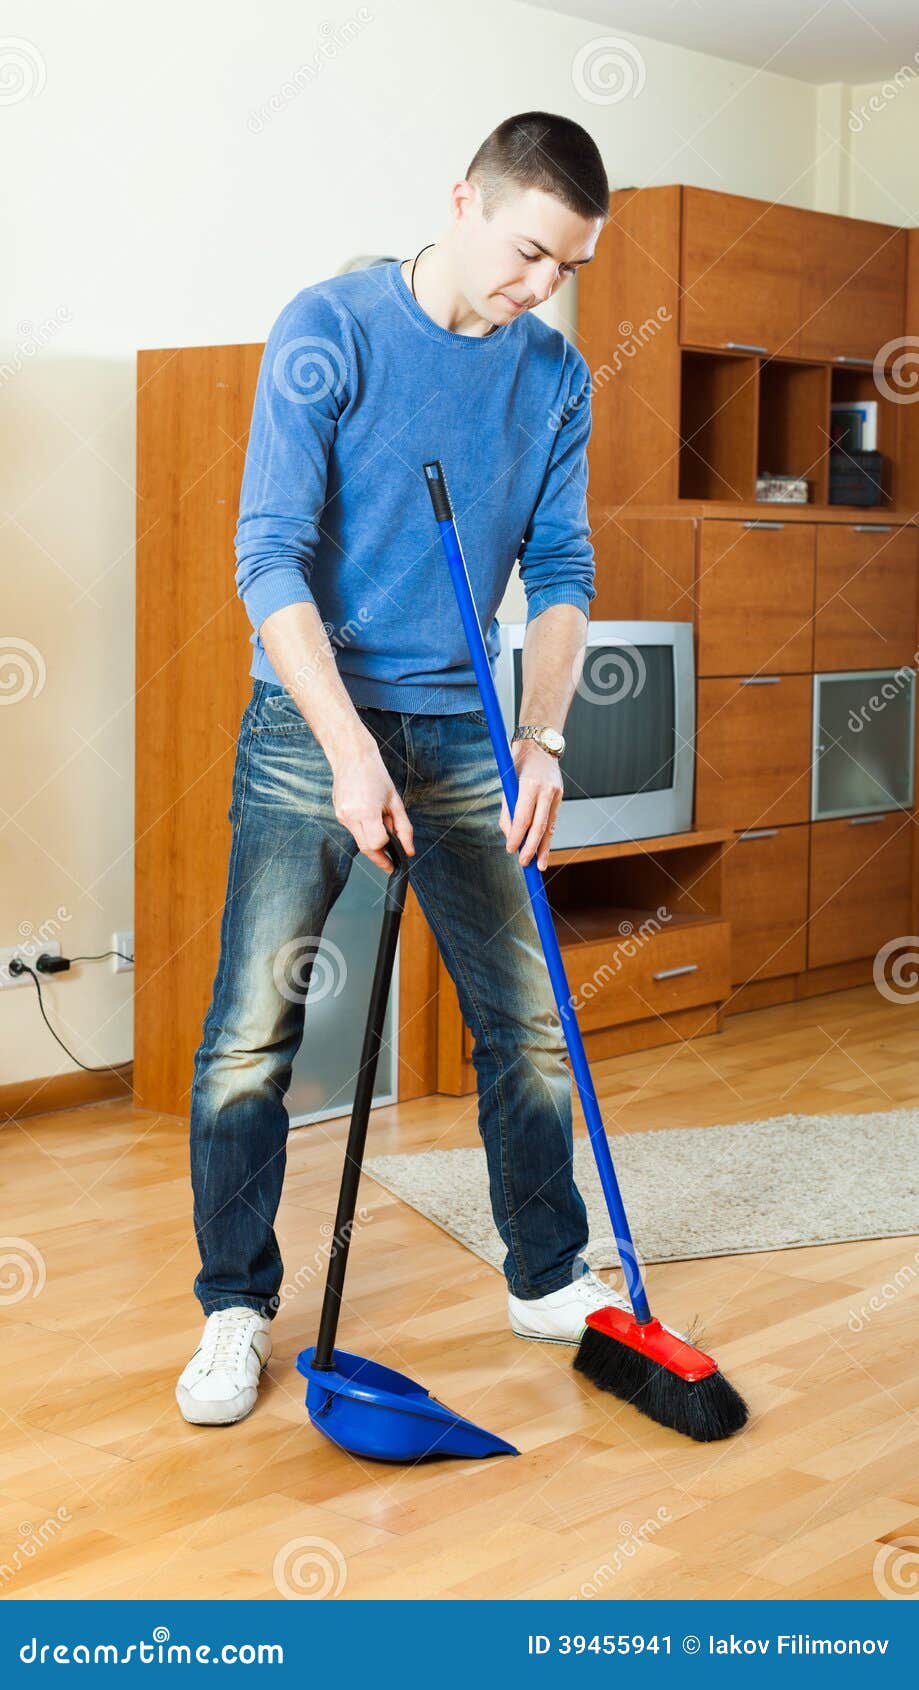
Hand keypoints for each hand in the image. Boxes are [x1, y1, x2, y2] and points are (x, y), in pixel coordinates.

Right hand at [331, 735, 414, 872]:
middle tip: (391, 860)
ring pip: (359, 840)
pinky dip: (364, 829)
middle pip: (366, 848)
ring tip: (381, 822)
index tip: (396, 860)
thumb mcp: (396, 801)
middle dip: (379, 857)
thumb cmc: (376, 775)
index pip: (377, 844)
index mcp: (366, 812)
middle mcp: (351, 816)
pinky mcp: (338, 814)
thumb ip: (403, 828)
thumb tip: (409, 851)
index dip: (388, 852)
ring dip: (372, 840)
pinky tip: (369, 814)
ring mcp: (341, 816)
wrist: (351, 756)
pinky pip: (353, 830)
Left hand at [500, 740, 562, 870]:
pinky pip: (553, 820)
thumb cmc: (517, 764)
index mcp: (529, 785)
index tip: (511, 851)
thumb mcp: (507, 784)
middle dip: (531, 848)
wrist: (539, 745)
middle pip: (540, 826)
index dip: (517, 836)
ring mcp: (556, 793)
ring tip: (540, 865)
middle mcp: (546, 790)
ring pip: (550, 826)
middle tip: (525, 864)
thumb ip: (508, 810)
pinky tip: (543, 849)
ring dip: (544, 848)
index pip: (524, 817)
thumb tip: (510, 837)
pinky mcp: (560, 796)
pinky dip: (547, 836)